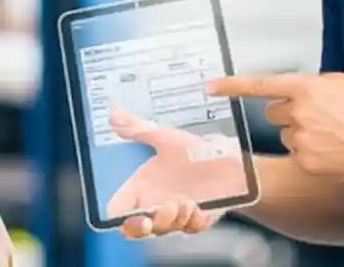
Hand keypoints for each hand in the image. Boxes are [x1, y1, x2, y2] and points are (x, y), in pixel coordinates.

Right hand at [107, 109, 240, 238]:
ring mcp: (174, 214)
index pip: (118, 209)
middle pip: (134, 228)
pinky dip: (191, 221)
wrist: (229, 160)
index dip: (118, 216)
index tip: (132, 213)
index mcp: (141, 186)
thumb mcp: (165, 138)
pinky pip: (187, 229)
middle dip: (143, 226)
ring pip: (161, 230)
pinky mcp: (194, 221)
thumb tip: (114, 112)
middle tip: (161, 209)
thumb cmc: (195, 150)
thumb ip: (137, 129)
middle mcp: (154, 203)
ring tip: (185, 202)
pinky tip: (198, 208)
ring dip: (171, 220)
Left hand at [209, 72, 343, 181]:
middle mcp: (298, 111)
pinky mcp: (304, 161)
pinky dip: (308, 153)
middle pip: (272, 113)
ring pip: (285, 134)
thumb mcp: (337, 82)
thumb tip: (294, 91)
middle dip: (288, 114)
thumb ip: (309, 84)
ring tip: (328, 134)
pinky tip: (329, 149)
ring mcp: (300, 138)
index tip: (211, 86)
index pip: (260, 85)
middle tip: (316, 117)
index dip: (232, 86)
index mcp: (305, 87)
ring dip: (300, 134)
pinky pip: (295, 154)